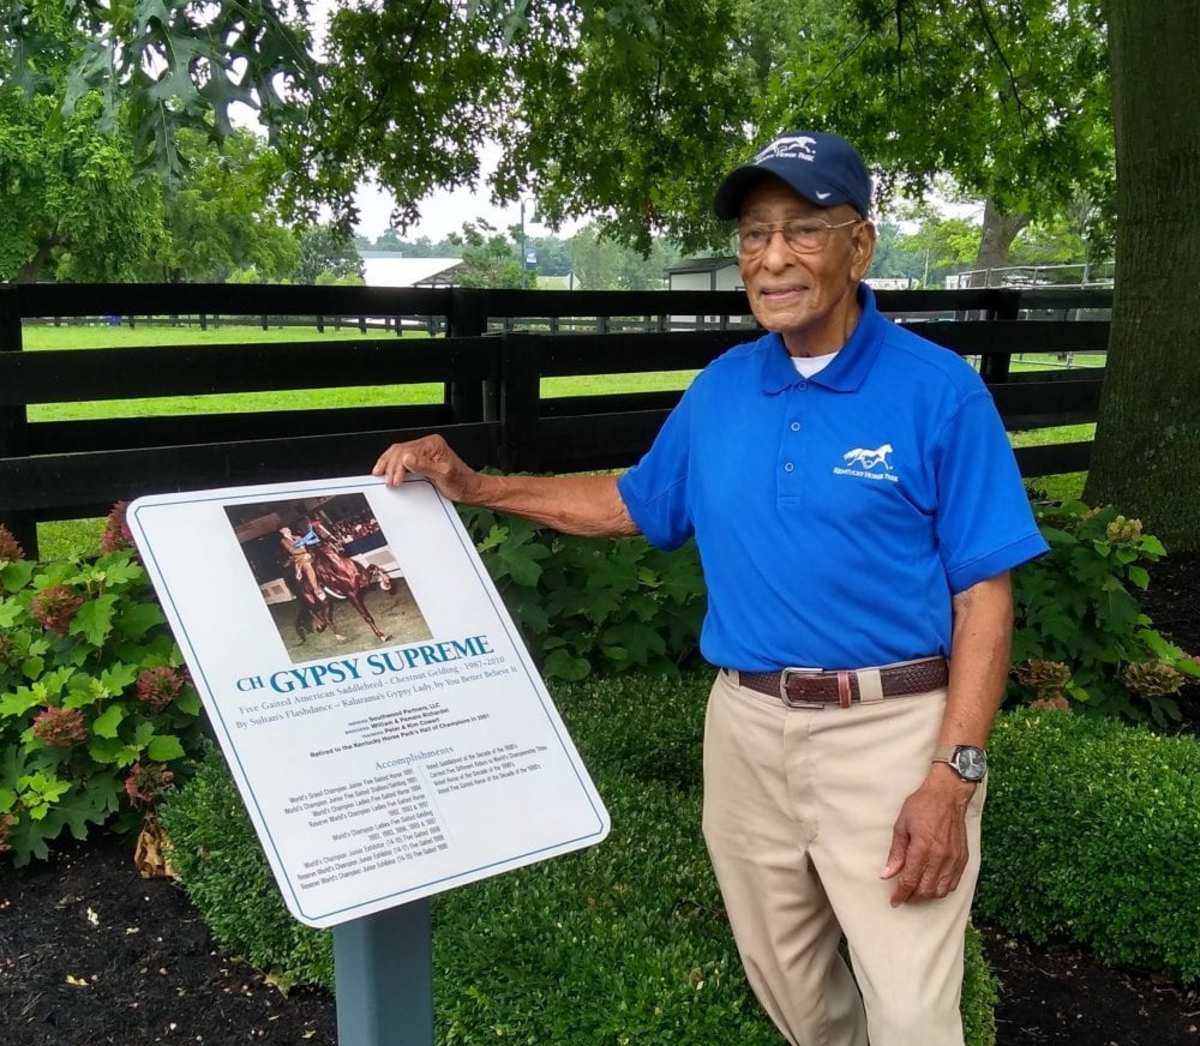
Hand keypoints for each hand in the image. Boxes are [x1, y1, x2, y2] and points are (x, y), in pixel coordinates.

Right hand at [371, 434, 483, 502]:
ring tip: (379, 473)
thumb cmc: (461, 483)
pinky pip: (403, 458)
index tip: (394, 480)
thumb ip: (424, 466)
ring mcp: (425, 451)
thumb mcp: (443, 475)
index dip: (397, 466)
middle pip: (400, 450)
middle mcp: (429, 445)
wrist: (469, 489)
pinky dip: (394, 465)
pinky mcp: (422, 459)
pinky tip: (388, 471)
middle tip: (385, 479)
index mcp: (433, 445)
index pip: (407, 451)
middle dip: (389, 464)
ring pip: (399, 452)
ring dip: (388, 463)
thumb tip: (407, 458)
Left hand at [880, 765, 974, 905]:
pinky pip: (953, 883)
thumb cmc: (921, 806)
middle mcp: (940, 857)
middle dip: (913, 897)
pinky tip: (933, 885)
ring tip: (916, 892)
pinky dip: (942, 889)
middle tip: (903, 896)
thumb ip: (896, 853)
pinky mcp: (963, 858)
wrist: (948, 795)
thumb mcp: (901, 826)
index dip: (901, 894)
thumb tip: (887, 875)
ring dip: (927, 895)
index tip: (894, 901)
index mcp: (922, 848)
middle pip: (926, 890)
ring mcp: (954, 859)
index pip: (910, 881)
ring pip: (941, 890)